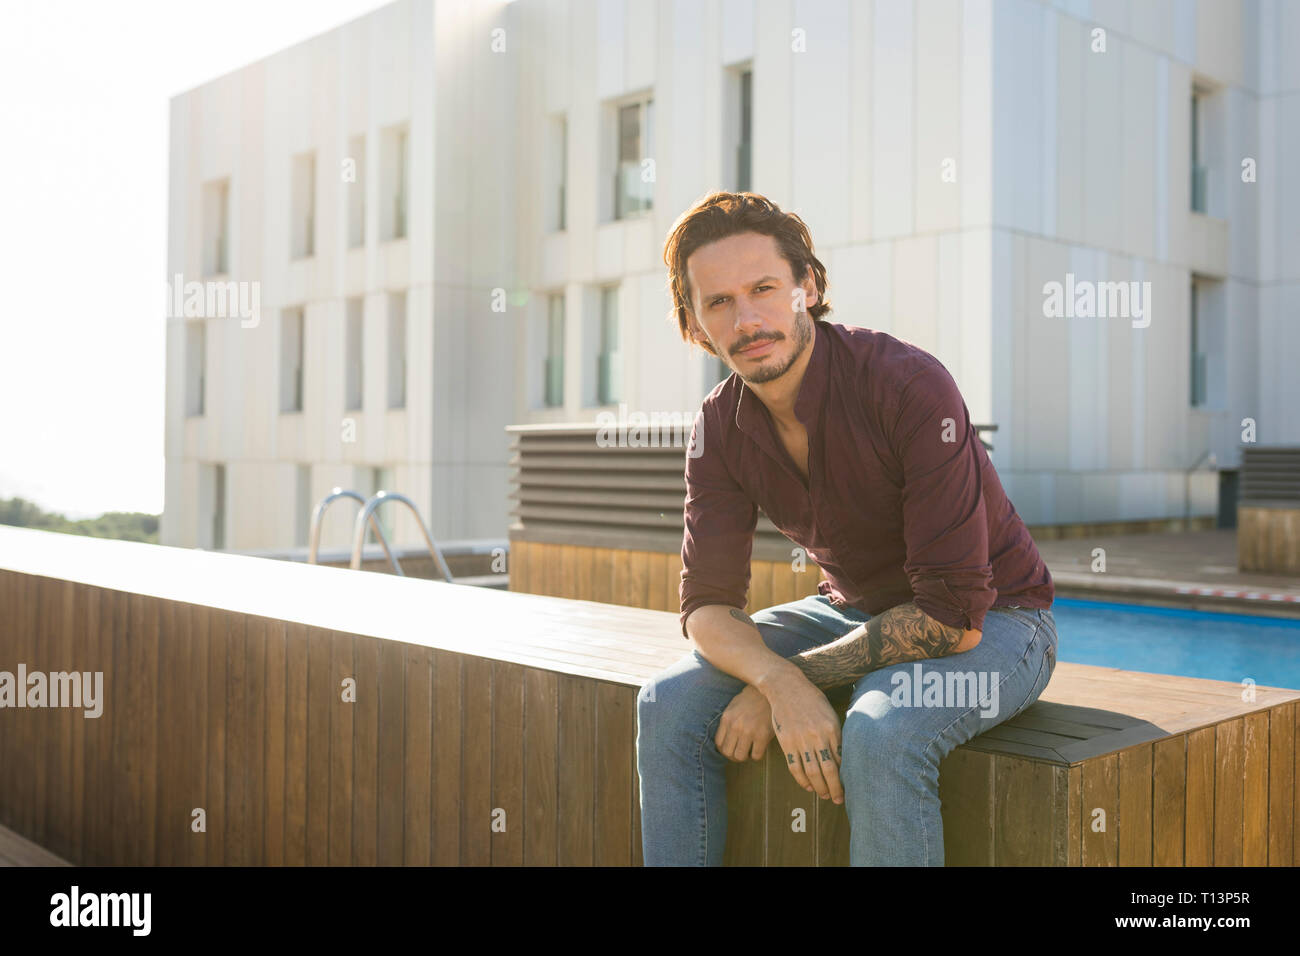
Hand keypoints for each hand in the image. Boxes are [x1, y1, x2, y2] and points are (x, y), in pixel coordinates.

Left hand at [715, 684, 774, 761]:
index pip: (719, 743)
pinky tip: (759, 746)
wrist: (770, 692)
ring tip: (750, 749)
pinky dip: (757, 754)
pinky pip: (756, 755)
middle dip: (734, 755)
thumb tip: (724, 740)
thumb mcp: (733, 707)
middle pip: (728, 752)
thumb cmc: (751, 699)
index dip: (725, 749)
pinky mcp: (763, 736)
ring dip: (745, 756)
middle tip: (741, 751)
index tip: (732, 748)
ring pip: (740, 757)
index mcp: (727, 718)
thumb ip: (728, 722)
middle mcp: (735, 726)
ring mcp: (749, 731)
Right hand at [762, 668, 843, 803]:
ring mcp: (801, 740)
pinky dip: (802, 780)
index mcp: (832, 728)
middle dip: (835, 788)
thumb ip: (835, 734)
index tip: (848, 787)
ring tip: (824, 796)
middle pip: (829, 770)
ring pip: (813, 772)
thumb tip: (840, 757)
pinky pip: (795, 767)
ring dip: (819, 788)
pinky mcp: (787, 742)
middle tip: (838, 799)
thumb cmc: (810, 699)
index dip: (845, 776)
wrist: (786, 687)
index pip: (842, 760)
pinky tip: (808, 786)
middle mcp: (818, 736)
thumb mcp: (829, 713)